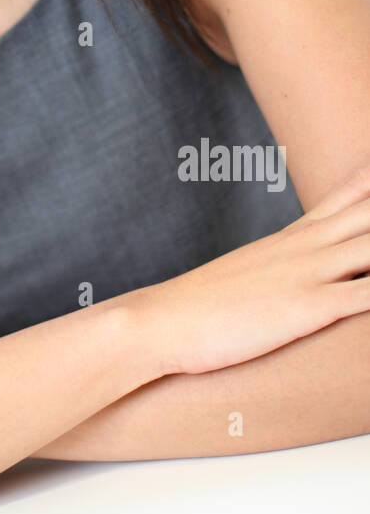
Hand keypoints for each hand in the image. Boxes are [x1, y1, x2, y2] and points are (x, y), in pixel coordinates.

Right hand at [133, 164, 369, 375]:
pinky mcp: (307, 308)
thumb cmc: (203, 305)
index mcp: (296, 237)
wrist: (164, 320)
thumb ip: (283, 264)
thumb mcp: (250, 273)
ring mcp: (310, 274)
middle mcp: (309, 247)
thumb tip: (299, 270)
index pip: (353, 193)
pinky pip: (367, 297)